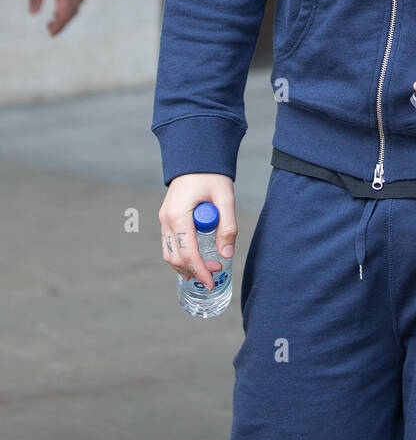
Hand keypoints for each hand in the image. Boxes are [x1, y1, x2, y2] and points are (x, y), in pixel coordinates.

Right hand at [159, 173, 237, 290]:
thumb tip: (226, 255)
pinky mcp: (166, 219)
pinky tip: (196, 260)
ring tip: (207, 270)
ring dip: (186, 266)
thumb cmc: (211, 175)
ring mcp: (164, 220)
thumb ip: (227, 226)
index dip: (200, 271)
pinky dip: (181, 257)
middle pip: (175, 258)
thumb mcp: (225, 198)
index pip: (187, 253)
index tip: (212, 281)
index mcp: (179, 215)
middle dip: (195, 270)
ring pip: (169, 254)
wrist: (195, 158)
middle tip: (216, 272)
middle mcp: (166, 220)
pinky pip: (169, 245)